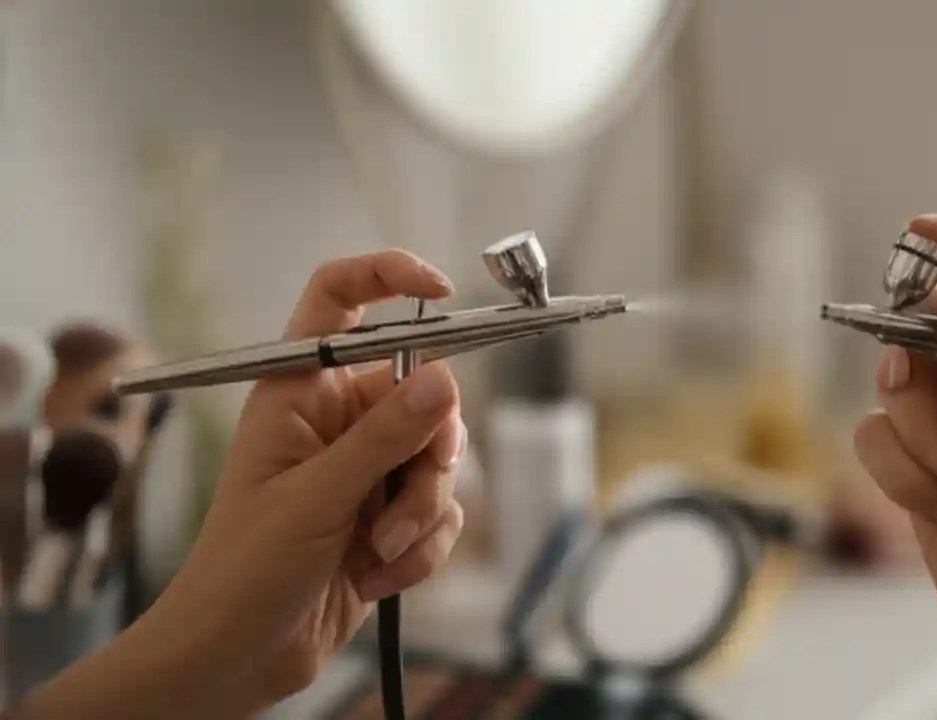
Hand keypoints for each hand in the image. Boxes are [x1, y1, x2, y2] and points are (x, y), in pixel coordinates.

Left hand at [24, 250, 467, 718]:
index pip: (341, 299)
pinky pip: (440, 509)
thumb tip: (444, 379)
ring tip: (378, 553)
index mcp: (299, 391)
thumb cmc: (243, 570)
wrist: (238, 656)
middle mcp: (338, 419)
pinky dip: (420, 548)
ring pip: (440, 457)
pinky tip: (376, 576)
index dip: (390, 276)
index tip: (444, 291)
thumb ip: (384, 437)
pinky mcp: (389, 513)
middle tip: (403, 500)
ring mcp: (367, 466)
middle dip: (427, 456)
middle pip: (423, 392)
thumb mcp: (315, 497)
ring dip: (420, 514)